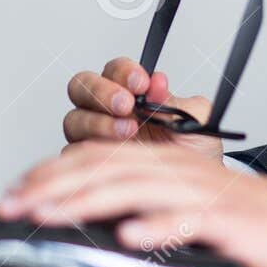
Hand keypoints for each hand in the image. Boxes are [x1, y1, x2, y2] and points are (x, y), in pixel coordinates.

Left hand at [0, 141, 266, 266]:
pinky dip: (157, 226)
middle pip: (106, 165)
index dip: (52, 171)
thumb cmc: (249, 220)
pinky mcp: (227, 218)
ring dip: (86, 200)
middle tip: (13, 204)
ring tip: (49, 215)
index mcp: (166, 161)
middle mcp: (179, 168)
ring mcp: (203, 191)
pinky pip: (188, 218)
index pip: (98, 155)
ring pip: (136, 185)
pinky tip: (129, 236)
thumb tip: (96, 215)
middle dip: (52, 184)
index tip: (16, 192)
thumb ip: (145, 200)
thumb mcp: (188, 203)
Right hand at [63, 56, 222, 159]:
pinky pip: (72, 155)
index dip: (124, 72)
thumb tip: (158, 82)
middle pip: (81, 86)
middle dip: (102, 91)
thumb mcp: (195, 122)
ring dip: (98, 122)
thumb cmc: (192, 154)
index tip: (142, 82)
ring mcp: (93, 139)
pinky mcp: (85, 167)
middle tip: (126, 104)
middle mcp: (106, 112)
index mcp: (131, 94)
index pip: (114, 70)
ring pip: (74, 119)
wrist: (192, 195)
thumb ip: (175, 100)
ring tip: (129, 132)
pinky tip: (113, 154)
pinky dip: (89, 152)